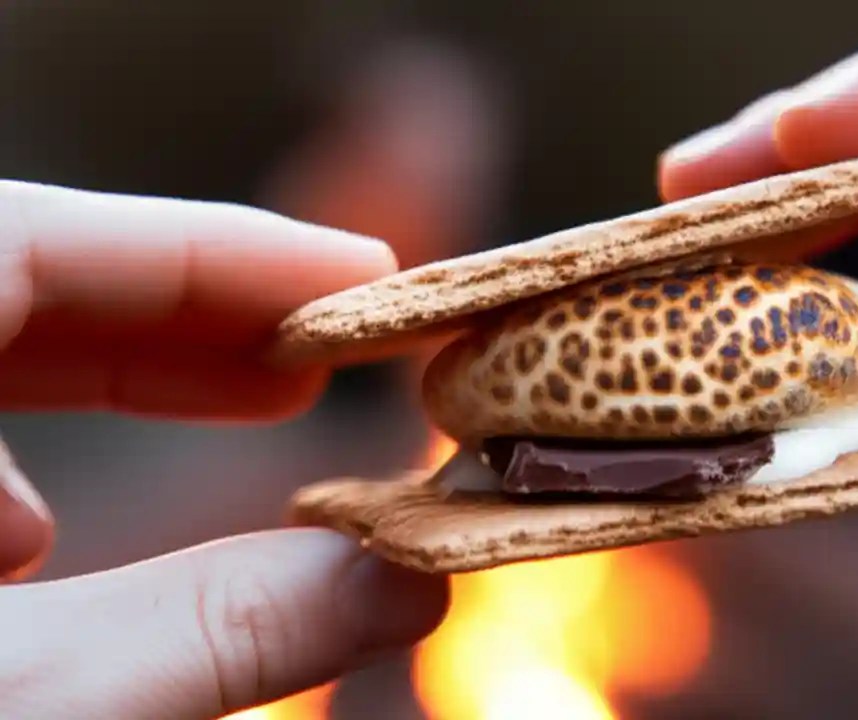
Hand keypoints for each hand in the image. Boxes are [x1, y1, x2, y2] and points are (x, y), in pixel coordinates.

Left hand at [0, 183, 447, 717]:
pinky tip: (53, 539)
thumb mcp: (26, 703)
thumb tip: (410, 581)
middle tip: (337, 341)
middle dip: (190, 307)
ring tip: (266, 398)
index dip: (213, 248)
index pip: (25, 239)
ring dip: (118, 369)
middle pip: (9, 275)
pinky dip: (14, 456)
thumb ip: (214, 629)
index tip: (367, 272)